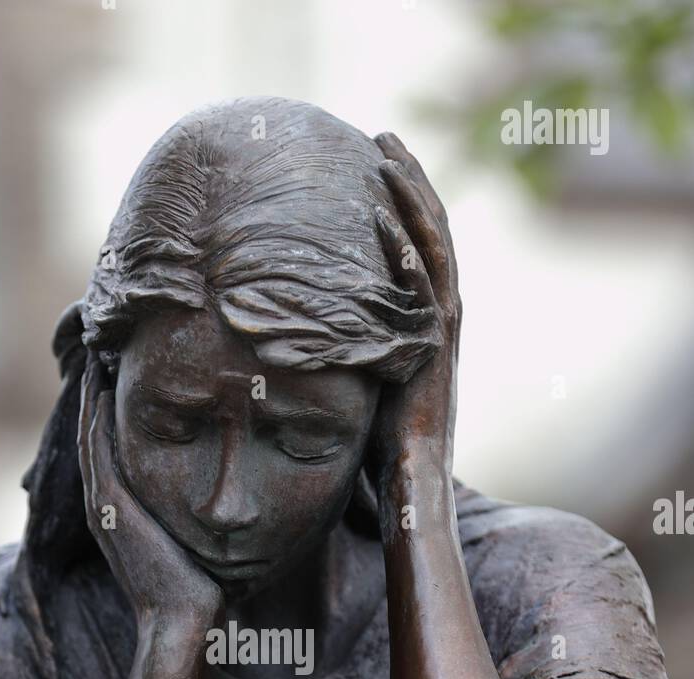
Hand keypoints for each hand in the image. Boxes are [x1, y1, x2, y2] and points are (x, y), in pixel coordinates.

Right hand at [78, 356, 223, 633]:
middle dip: (97, 390)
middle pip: (92, 431)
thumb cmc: (199, 589)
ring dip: (92, 390)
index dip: (112, 408)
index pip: (110, 446)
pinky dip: (94, 408)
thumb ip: (196, 515)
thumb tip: (225, 502)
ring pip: (88, 431)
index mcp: (121, 510)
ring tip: (99, 348)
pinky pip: (95, 443)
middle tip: (102, 345)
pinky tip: (102, 375)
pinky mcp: (109, 504)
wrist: (184, 620)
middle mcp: (104, 503)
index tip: (125, 371)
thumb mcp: (194, 540)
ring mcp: (102, 503)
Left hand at [371, 132, 461, 490]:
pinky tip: (382, 221)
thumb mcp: (363, 377)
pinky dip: (403, 253)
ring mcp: (441, 330)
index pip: (420, 242)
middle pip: (431, 230)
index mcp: (428, 316)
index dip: (404, 198)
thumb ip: (348, 345)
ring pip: (432, 248)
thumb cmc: (383, 442)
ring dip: (409, 198)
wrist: (413, 480)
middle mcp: (441, 314)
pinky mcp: (432, 350)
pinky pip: (421, 290)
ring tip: (385, 155)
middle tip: (383, 134)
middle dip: (409, 179)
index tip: (377, 158)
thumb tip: (299, 331)